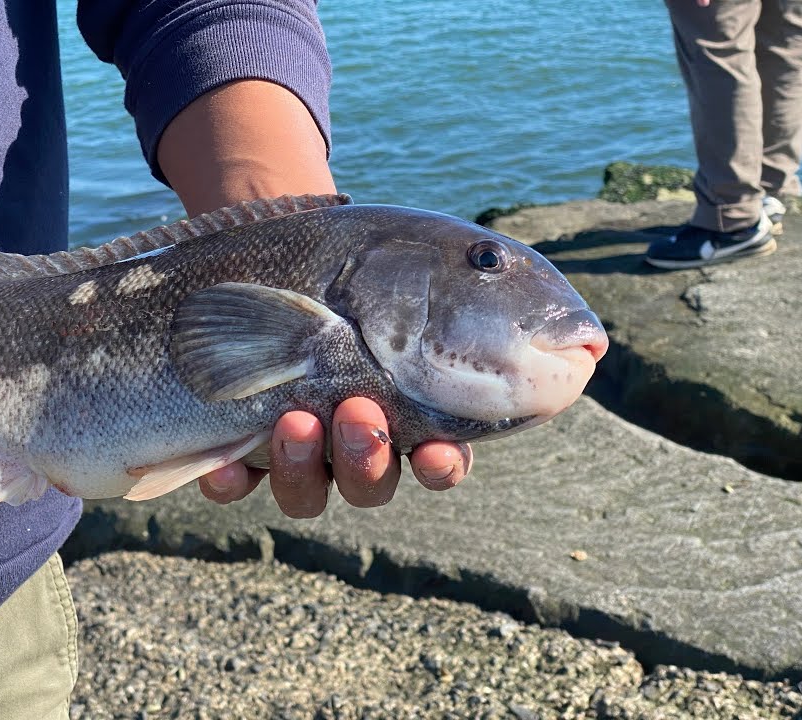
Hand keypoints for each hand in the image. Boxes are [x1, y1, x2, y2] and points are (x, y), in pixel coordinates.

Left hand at [159, 80, 472, 515]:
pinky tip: (223, 464)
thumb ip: (478, 295)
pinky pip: (232, 485)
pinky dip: (230, 481)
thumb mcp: (419, 257)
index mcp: (410, 410)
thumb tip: (578, 333)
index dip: (440, 466)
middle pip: (372, 483)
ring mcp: (295, 450)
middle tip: (359, 412)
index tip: (434, 451)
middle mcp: (355, 444)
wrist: (275, 247)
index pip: (438, 460)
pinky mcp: (234, 445)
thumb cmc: (361, 257)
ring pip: (306, 491)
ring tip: (297, 417)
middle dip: (367, 458)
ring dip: (306, 465)